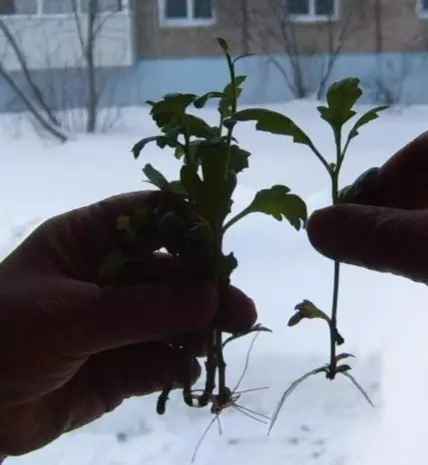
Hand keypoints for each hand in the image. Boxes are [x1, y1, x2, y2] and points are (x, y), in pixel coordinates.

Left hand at [0, 192, 255, 455]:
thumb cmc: (2, 341)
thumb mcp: (70, 317)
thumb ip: (144, 310)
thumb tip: (212, 298)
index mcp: (87, 242)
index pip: (149, 217)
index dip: (188, 226)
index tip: (223, 248)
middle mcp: (108, 277)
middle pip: (172, 273)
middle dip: (206, 291)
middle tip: (242, 312)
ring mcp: (117, 323)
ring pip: (172, 319)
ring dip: (199, 330)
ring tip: (220, 342)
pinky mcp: (121, 367)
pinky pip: (161, 361)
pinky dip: (178, 366)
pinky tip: (188, 372)